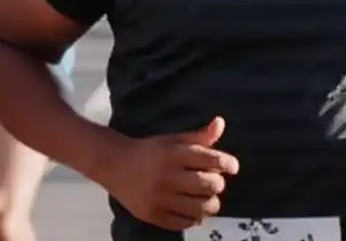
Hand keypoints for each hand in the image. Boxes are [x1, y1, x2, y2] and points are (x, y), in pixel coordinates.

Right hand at [104, 116, 239, 230]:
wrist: (114, 164)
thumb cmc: (149, 151)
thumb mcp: (173, 139)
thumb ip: (199, 136)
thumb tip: (221, 123)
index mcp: (174, 154)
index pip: (212, 160)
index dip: (228, 164)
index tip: (231, 167)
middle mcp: (168, 176)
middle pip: (210, 185)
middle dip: (218, 184)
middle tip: (214, 182)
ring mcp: (160, 198)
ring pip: (201, 207)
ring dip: (210, 203)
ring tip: (207, 198)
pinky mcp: (153, 215)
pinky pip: (185, 222)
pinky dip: (194, 218)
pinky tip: (193, 210)